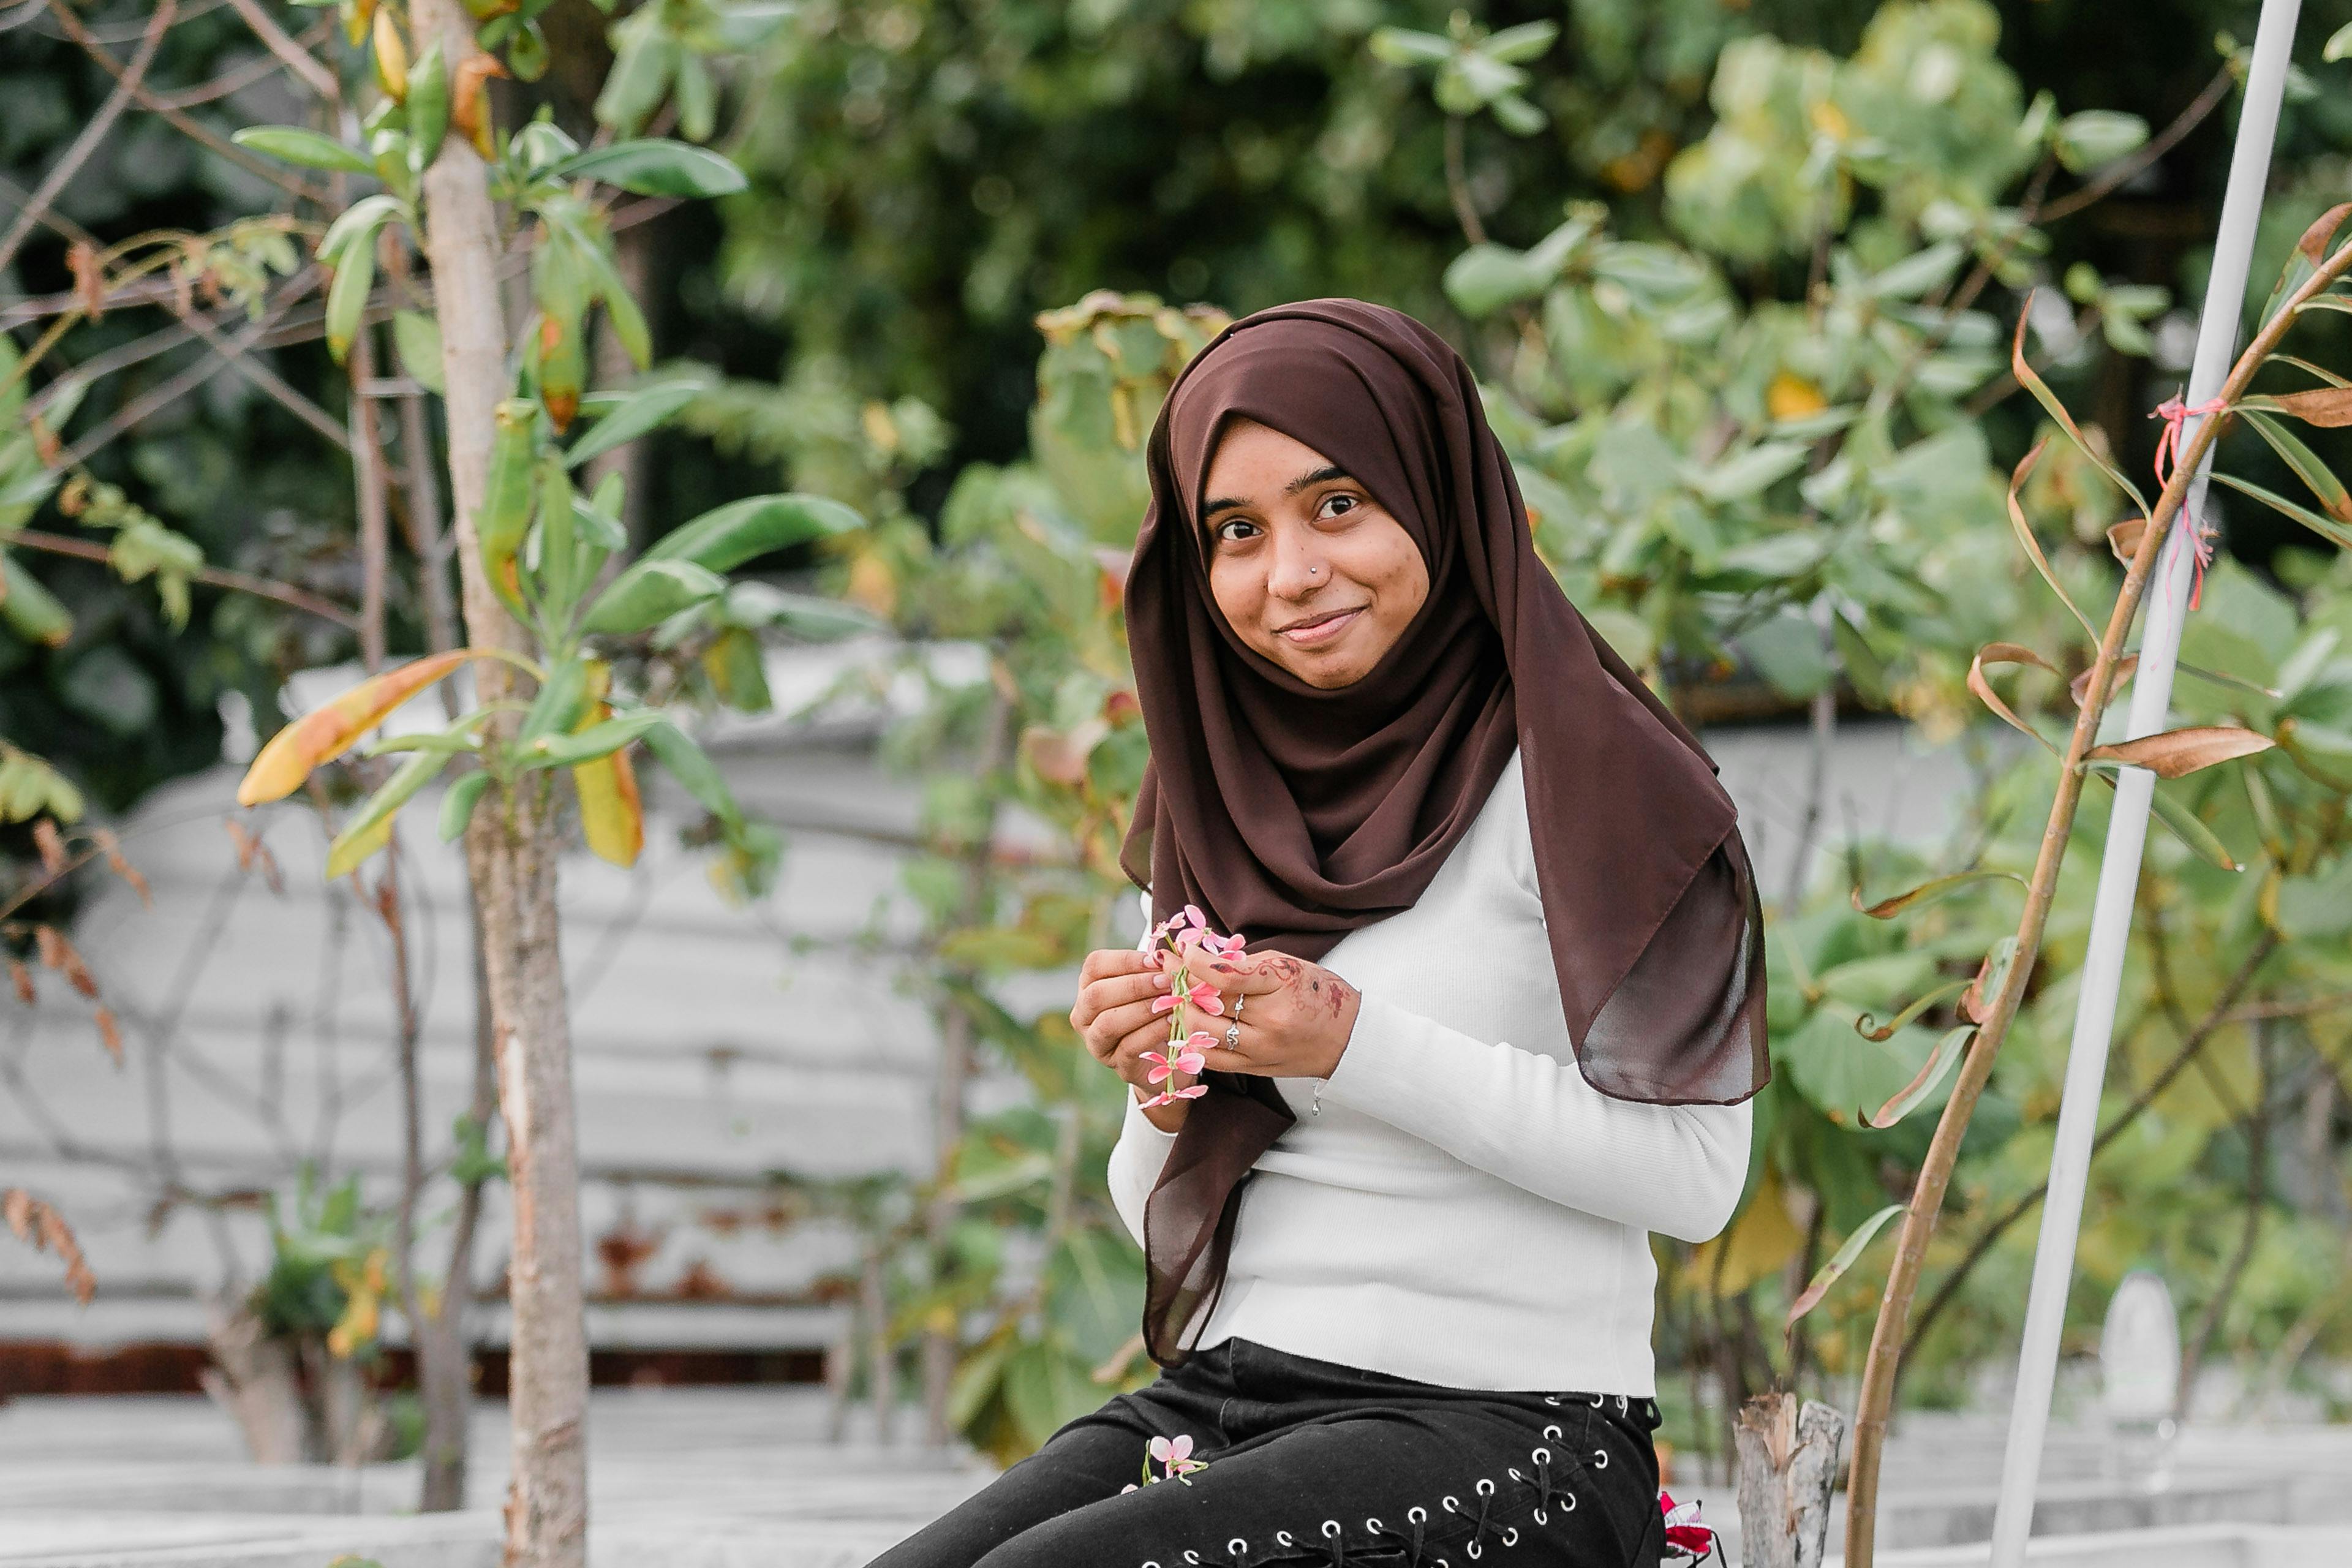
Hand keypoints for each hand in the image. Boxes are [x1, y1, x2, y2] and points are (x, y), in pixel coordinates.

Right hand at [1070, 947, 1200, 1129]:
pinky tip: (1173, 1022)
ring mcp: (1097, 1043)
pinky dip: (1152, 1032)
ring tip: (1171, 1001)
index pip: (1095, 965)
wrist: (1168, 1056)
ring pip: (1108, 1023)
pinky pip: (1129, 1047)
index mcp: (1090, 987)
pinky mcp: (1117, 1065)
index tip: (1155, 960)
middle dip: (1134, 985)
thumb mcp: (1154, 986)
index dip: (1124, 960)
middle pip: (1097, 994)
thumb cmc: (1159, 1010)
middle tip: (1166, 981)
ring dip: (1142, 1009)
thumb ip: (1155, 968)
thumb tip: (1166, 953)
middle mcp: (1085, 1015)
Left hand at [1190, 945, 1359, 1080]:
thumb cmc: (1319, 994)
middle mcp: (1268, 1024)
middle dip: (1182, 986)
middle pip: (1207, 1006)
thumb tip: (1202, 960)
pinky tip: (1192, 1024)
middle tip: (1174, 973)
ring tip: (1182, 997)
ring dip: (1184, 1013)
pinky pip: (1211, 1058)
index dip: (1194, 963)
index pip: (1224, 977)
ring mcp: (1260, 1050)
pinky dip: (1195, 1040)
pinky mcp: (1254, 1069)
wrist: (1347, 1038)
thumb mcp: (1288, 966)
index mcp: (1280, 989)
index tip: (1182, 952)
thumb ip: (1245, 964)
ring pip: (1202, 1034)